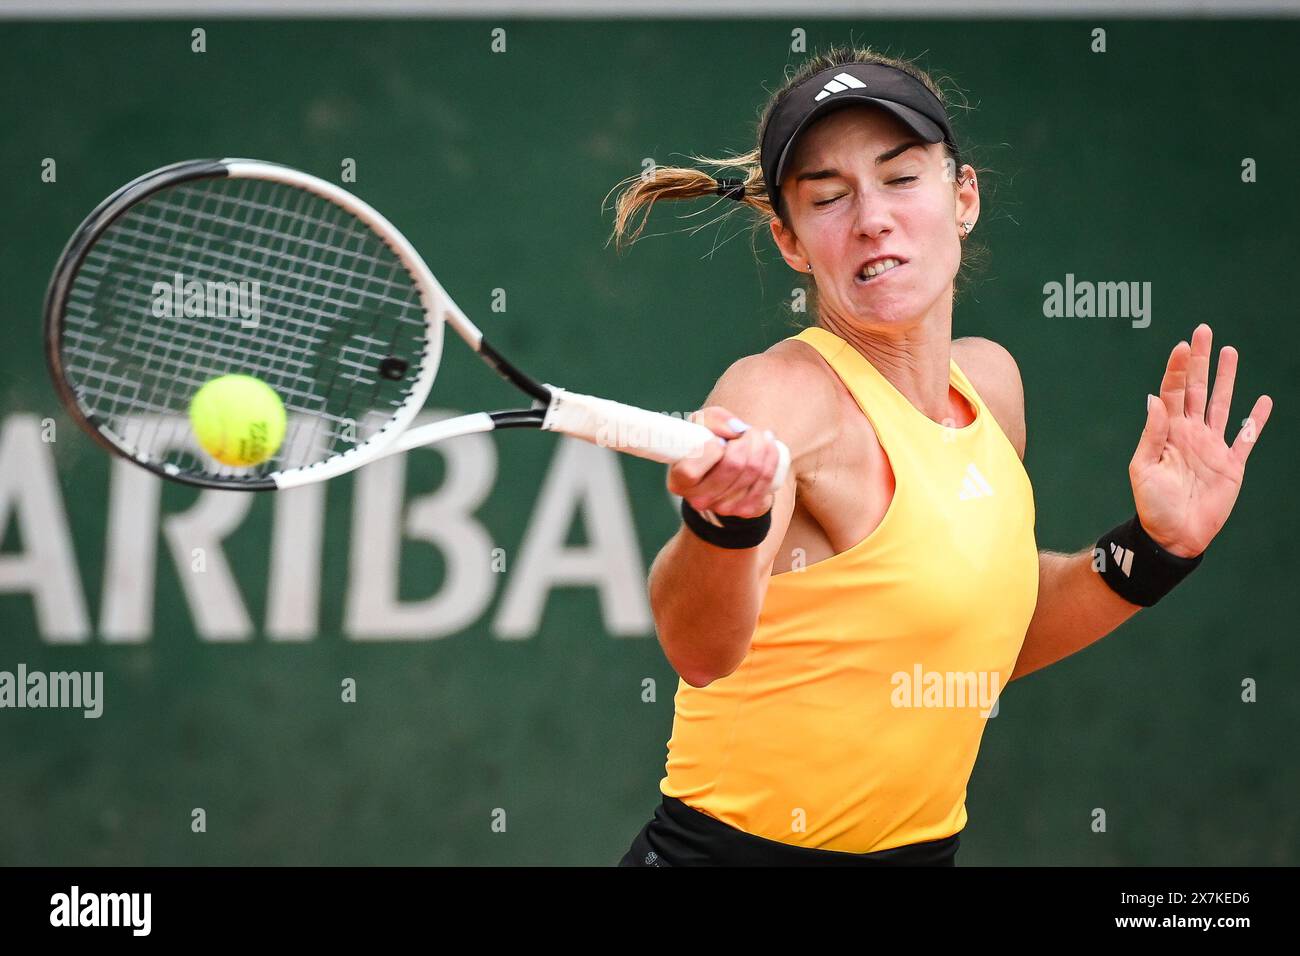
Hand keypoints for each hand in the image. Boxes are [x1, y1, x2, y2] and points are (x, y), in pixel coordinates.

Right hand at [668, 406, 782, 518]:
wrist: (726, 468)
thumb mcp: (702, 425)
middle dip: (747, 439)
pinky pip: (766, 479)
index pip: (691, 470)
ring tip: (758, 435)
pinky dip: (772, 458)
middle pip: (733, 464)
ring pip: (753, 470)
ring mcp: (723, 508)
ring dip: (762, 445)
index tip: (718, 439)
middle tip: (747, 431)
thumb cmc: (707, 442)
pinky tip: (769, 447)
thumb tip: (736, 430)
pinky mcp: (746, 510)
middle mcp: (699, 499)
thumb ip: (714, 420)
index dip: (711, 449)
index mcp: (679, 481)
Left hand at [1130, 323, 1272, 556]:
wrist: (1173, 536)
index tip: (1182, 345)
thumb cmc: (1152, 505)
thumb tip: (1154, 398)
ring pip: (1221, 403)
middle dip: (1200, 361)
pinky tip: (1263, 401)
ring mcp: (1212, 447)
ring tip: (1230, 352)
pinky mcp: (1232, 465)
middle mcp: (1191, 433)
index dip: (1176, 369)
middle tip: (1203, 331)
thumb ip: (1152, 434)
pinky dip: (1255, 419)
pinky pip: (1246, 437)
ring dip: (1227, 379)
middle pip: (1197, 389)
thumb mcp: (1143, 469)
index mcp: (1168, 432)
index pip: (1173, 392)